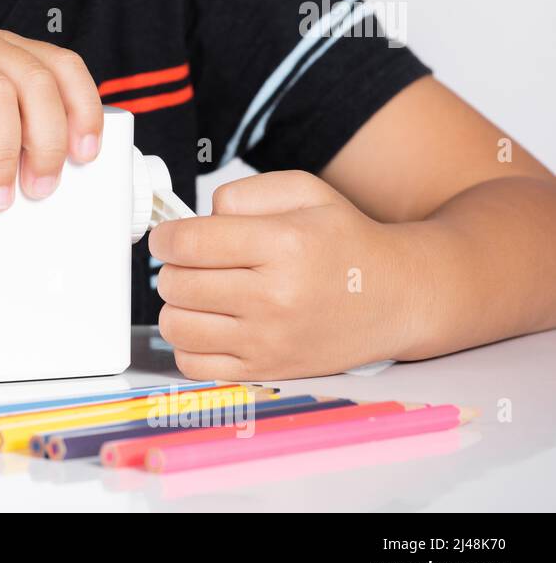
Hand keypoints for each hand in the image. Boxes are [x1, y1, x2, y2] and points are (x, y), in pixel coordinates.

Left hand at [149, 170, 422, 378]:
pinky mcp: (266, 370)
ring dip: (178, 306)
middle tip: (193, 264)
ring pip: (177, 325)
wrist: (398, 296)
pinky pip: (194, 364)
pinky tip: (209, 325)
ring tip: (201, 294)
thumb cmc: (346, 243)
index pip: (189, 244)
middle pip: (177, 284)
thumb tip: (193, 219)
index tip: (167, 238)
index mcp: (284, 245)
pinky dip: (189, 344)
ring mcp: (269, 340)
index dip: (165, 238)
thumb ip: (244, 194)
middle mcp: (275, 296)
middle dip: (174, 268)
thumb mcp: (305, 192)